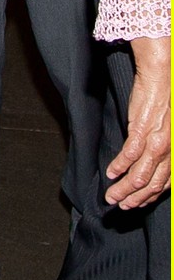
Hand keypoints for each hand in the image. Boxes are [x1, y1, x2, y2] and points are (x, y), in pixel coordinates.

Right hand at [105, 38, 170, 208]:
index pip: (165, 183)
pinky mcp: (143, 129)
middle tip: (120, 205)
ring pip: (140, 174)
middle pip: (152, 184)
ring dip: (124, 188)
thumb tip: (149, 160)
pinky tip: (110, 173)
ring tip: (111, 195)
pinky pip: (130, 154)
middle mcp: (171, 150)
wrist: (163, 74)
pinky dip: (119, 167)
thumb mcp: (169, 128)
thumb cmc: (166, 98)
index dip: (150, 197)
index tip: (137, 203)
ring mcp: (158, 141)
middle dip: (135, 198)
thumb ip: (161, 145)